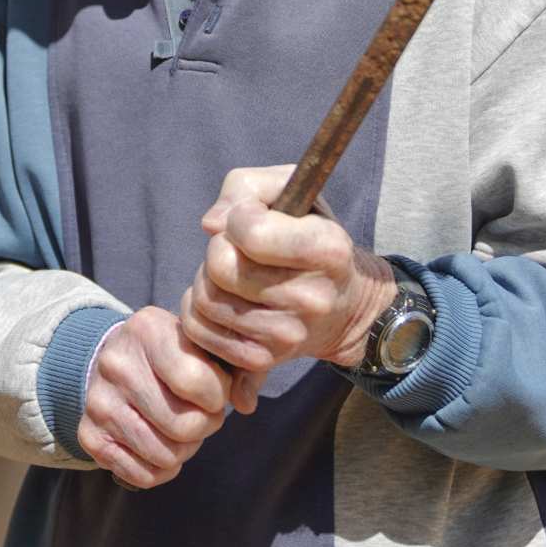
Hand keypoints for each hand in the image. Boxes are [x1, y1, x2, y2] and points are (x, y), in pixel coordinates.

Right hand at [76, 306, 249, 488]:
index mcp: (146, 330)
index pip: (196, 382)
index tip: (213, 392)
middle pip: (183, 425)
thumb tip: (247, 403)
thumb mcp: (198, 344)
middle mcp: (116, 363)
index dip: (216, 396)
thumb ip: (232, 369)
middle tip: (199, 415)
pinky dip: (161, 470)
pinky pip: (142, 476)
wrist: (115, 359)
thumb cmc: (171, 355)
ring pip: (164, 455)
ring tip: (179, 429)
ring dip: (183, 450)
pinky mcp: (89, 436)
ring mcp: (98, 402)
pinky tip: (159, 444)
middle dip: (203, 427)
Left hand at [179, 165, 394, 373]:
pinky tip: (225, 303)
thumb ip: (244, 187)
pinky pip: (200, 331)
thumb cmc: (309, 235)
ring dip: (207, 281)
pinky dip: (200, 313)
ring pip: (205, 299)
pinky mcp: (263, 359)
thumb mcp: (291, 191)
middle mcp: (311, 297)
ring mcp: (287, 334)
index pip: (251, 232)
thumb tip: (210, 225)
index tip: (251, 220)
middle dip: (219, 250)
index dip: (240, 218)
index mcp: (327, 249)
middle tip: (238, 251)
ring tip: (233, 277)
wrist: (346, 306)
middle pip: (220, 266)